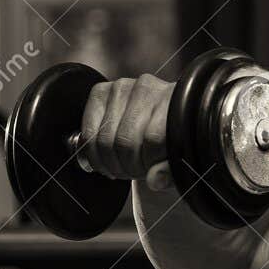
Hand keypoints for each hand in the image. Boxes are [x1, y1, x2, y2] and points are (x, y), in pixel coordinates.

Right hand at [79, 73, 175, 191]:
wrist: (163, 111)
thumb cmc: (172, 134)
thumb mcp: (180, 155)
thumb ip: (171, 170)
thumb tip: (155, 180)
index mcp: (174, 103)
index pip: (152, 139)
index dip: (147, 163)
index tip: (149, 173)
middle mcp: (148, 90)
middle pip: (125, 140)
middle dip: (127, 166)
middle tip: (132, 173)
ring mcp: (122, 88)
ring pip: (105, 138)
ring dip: (110, 162)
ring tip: (121, 167)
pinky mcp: (101, 91)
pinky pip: (88, 130)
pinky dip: (93, 150)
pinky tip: (105, 157)